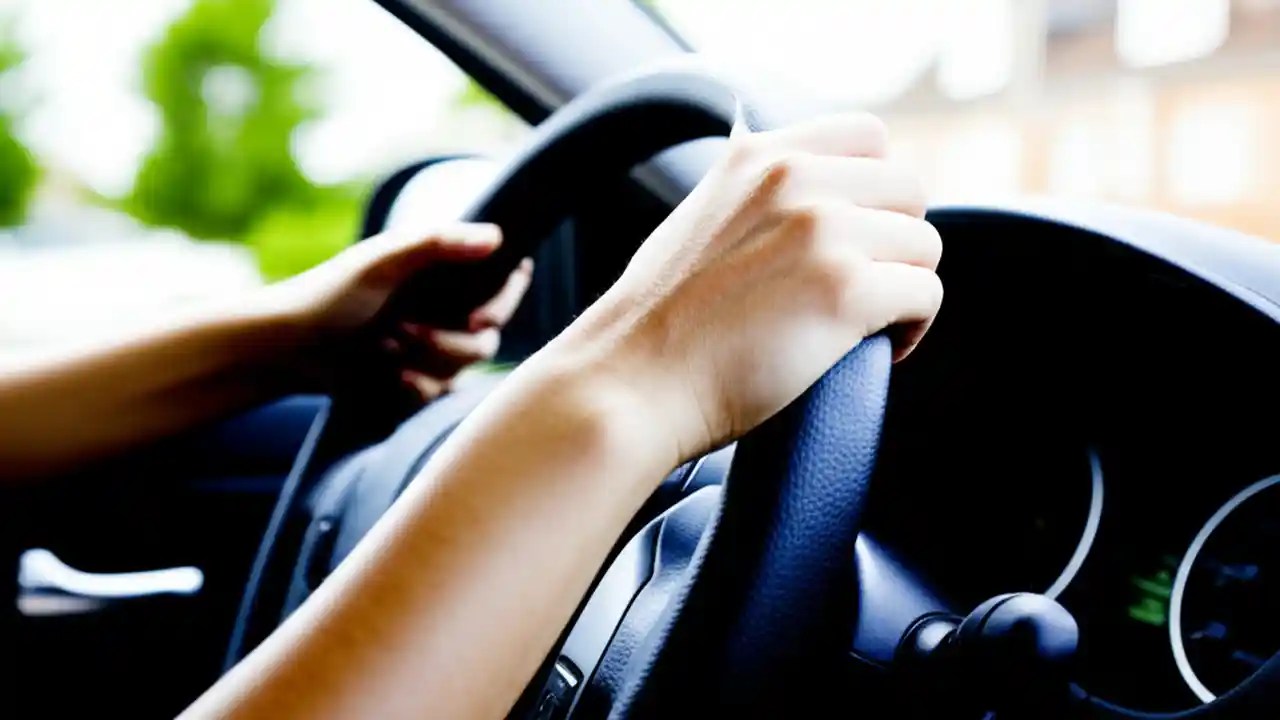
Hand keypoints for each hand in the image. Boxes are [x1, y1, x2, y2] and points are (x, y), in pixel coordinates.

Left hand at [269, 223, 532, 402]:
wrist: (287, 348)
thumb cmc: (329, 293)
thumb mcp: (382, 262)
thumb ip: (439, 244)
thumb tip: (497, 238)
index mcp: (444, 271)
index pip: (505, 281)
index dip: (503, 298)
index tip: (477, 314)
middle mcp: (446, 308)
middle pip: (487, 336)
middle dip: (449, 340)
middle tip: (406, 329)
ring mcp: (432, 347)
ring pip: (464, 368)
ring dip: (427, 362)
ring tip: (386, 349)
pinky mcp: (417, 380)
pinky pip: (440, 394)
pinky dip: (417, 387)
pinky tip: (391, 376)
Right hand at [546, 113, 941, 462]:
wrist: (632, 384)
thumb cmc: (658, 325)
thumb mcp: (700, 220)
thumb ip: (756, 196)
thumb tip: (814, 201)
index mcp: (759, 158)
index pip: (869, 136)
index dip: (877, 191)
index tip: (860, 236)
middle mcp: (795, 179)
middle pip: (909, 191)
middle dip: (896, 244)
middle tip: (865, 289)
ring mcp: (822, 231)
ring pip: (925, 246)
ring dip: (905, 288)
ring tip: (868, 325)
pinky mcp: (845, 291)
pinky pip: (925, 296)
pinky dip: (911, 329)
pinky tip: (876, 350)